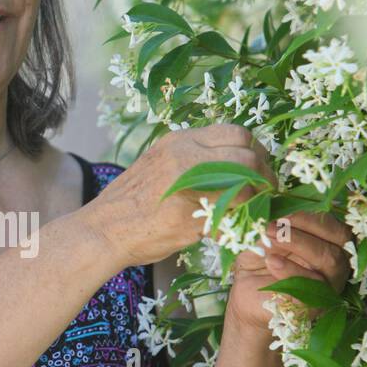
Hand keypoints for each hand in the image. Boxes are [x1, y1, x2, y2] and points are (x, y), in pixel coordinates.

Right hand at [87, 123, 277, 267]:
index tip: (257, 170)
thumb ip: (194, 158)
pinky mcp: (189, 216)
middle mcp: (185, 156)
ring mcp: (187, 185)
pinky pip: (230, 217)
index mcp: (180, 141)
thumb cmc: (132, 202)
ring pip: (245, 185)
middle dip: (263, 176)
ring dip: (254, 202)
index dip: (255, 152)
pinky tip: (230, 232)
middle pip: (248, 156)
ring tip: (249, 214)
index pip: (237, 133)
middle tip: (264, 194)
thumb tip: (233, 162)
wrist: (103, 230)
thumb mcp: (161, 164)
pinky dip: (237, 225)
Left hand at [226, 209, 353, 333]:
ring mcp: (329, 286)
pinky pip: (313, 285)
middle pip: (340, 239)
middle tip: (274, 226)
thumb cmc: (260, 263)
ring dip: (299, 243)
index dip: (312, 217)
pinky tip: (272, 262)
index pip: (336, 225)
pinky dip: (291, 270)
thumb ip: (277, 221)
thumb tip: (275, 203)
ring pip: (330, 259)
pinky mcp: (316, 306)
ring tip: (269, 239)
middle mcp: (336, 265)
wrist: (247, 299)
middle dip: (307, 227)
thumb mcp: (266, 236)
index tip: (283, 215)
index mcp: (328, 244)